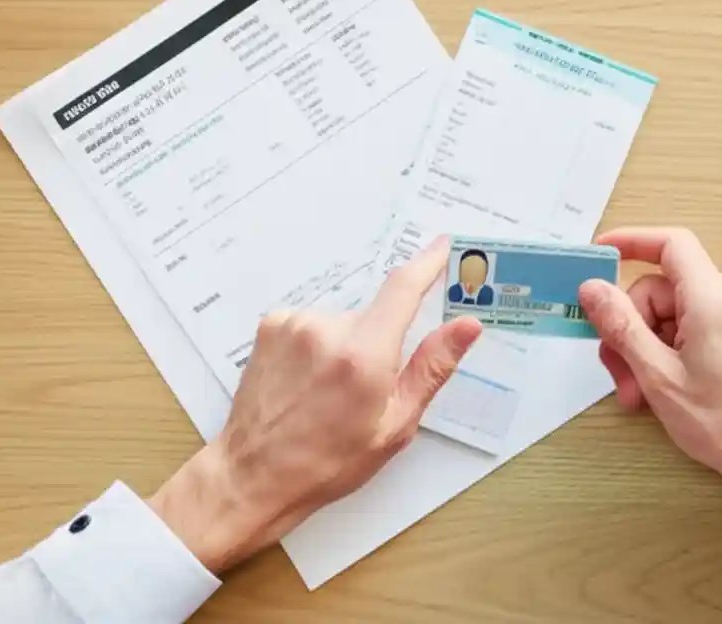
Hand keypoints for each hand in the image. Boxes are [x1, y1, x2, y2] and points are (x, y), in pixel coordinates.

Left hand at [149, 237, 481, 572]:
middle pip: (375, 315)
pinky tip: (306, 382)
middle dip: (379, 344)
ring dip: (346, 346)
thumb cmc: (328, 462)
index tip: (443, 246)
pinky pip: (313, 323)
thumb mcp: (394, 425)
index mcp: (364, 355)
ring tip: (327, 394)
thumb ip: (432, 367)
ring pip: (343, 322)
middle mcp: (326, 329)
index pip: (404, 288)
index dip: (428, 263)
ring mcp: (293, 323)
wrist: (254, 475)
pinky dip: (318, 346)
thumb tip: (467, 325)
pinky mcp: (271, 324)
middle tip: (365, 391)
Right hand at [579, 227, 721, 569]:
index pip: (669, 244)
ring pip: (680, 313)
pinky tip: (668, 387)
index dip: (631, 242)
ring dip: (652, 347)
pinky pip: (702, 326)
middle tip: (620, 370)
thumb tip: (594, 290)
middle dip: (634, 328)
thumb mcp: (658, 376)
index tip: (602, 254)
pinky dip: (677, 350)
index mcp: (714, 298)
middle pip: (665, 289)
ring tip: (643, 393)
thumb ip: (621, 326)